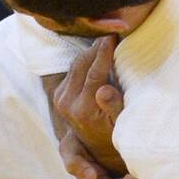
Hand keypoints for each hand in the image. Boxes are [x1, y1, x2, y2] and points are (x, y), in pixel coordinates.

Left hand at [53, 36, 125, 174]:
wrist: (96, 146)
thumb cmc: (115, 132)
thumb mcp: (120, 123)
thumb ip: (113, 107)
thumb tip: (103, 90)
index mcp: (83, 110)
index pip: (94, 74)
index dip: (104, 53)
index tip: (113, 36)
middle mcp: (67, 104)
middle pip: (82, 65)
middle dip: (96, 47)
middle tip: (111, 32)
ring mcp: (60, 99)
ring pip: (76, 65)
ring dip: (90, 51)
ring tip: (106, 39)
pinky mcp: (58, 94)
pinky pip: (73, 69)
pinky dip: (85, 59)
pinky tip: (97, 52)